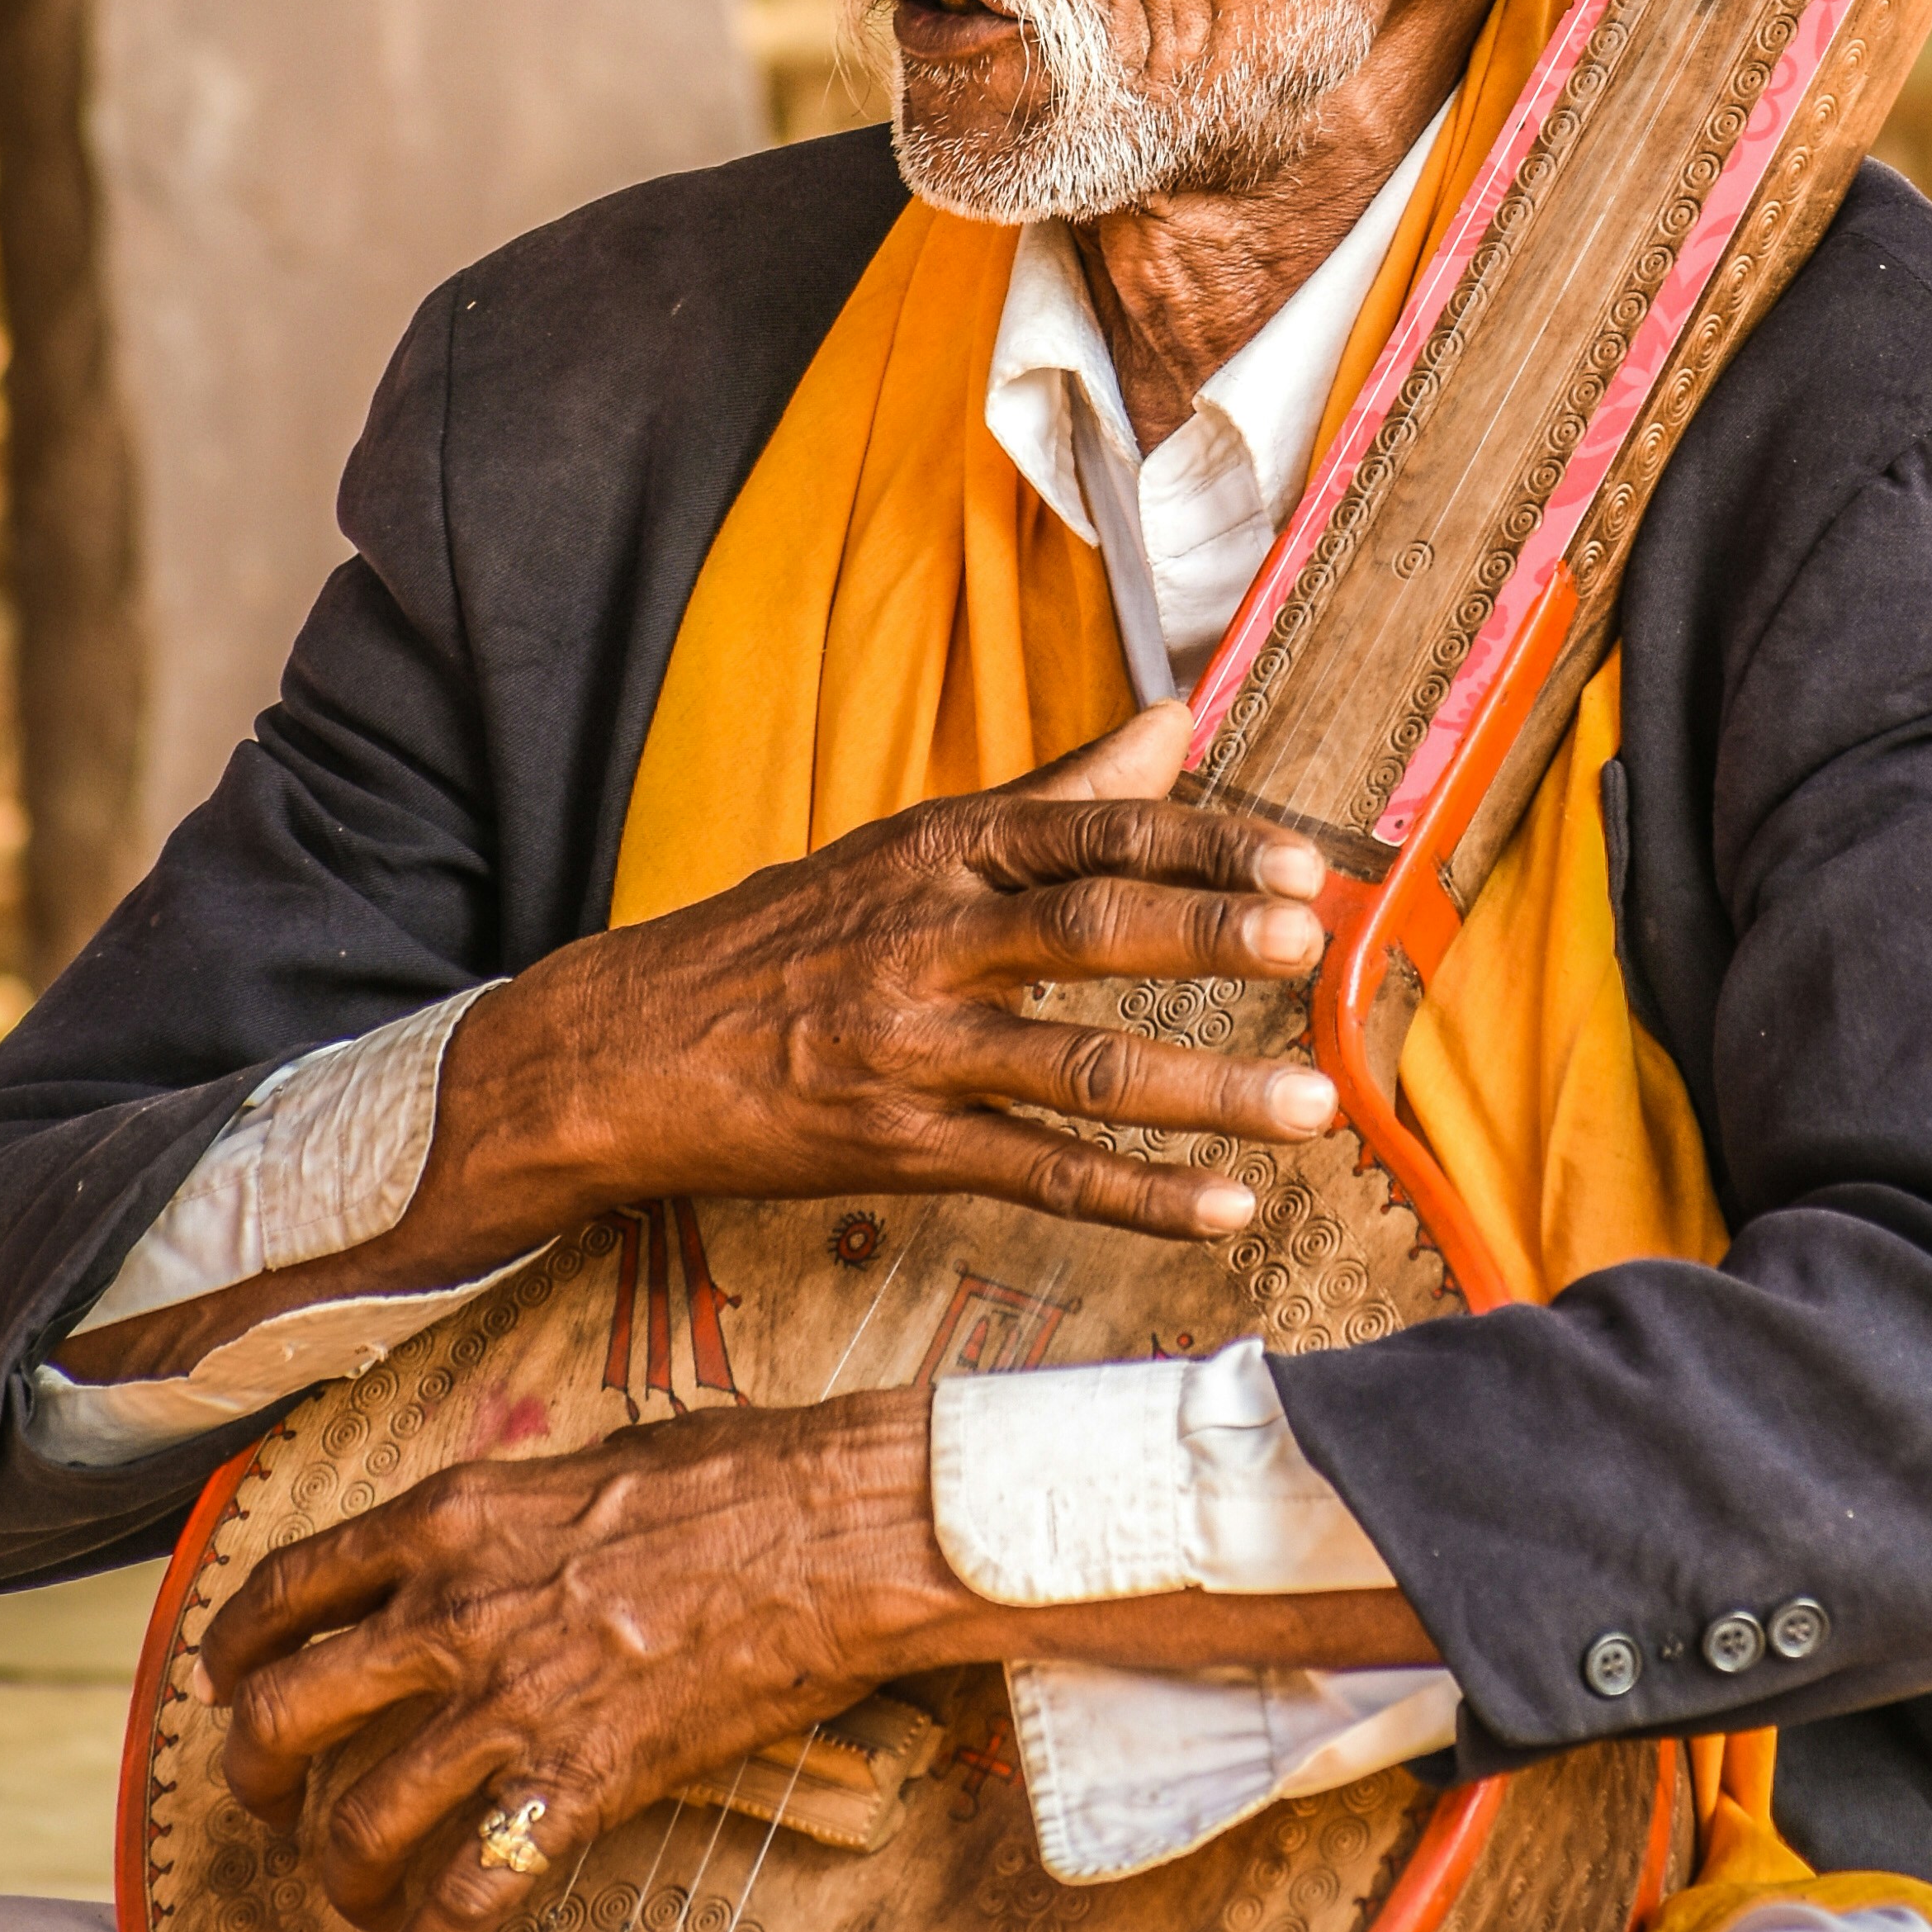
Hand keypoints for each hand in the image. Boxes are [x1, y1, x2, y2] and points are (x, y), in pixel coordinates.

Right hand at [60, 708, 1341, 1384]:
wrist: (619, 1051)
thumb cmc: (786, 938)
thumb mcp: (913, 847)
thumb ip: (1056, 791)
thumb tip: (1179, 719)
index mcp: (935, 853)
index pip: (1083, 831)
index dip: (1193, 842)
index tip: (1294, 853)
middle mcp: (923, 941)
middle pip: (1082, 930)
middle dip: (1203, 940)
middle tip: (1311, 946)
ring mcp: (907, 1051)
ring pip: (1074, 1066)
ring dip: (1202, 1093)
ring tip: (1312, 1107)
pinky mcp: (895, 1148)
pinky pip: (1036, 1175)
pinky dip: (1136, 1195)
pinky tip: (1226, 1212)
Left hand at [201, 1381, 1430, 1931]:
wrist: (845, 1531)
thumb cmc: (749, 1474)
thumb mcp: (600, 1456)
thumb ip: (519, 1510)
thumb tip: (500, 1535)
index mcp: (451, 1518)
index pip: (289, 1586)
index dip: (235, 1648)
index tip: (230, 1683)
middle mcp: (452, 1612)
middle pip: (283, 1712)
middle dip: (253, 1774)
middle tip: (269, 1802)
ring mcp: (510, 1705)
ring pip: (355, 1820)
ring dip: (333, 1877)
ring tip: (348, 1900)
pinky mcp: (577, 1786)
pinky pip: (467, 1899)